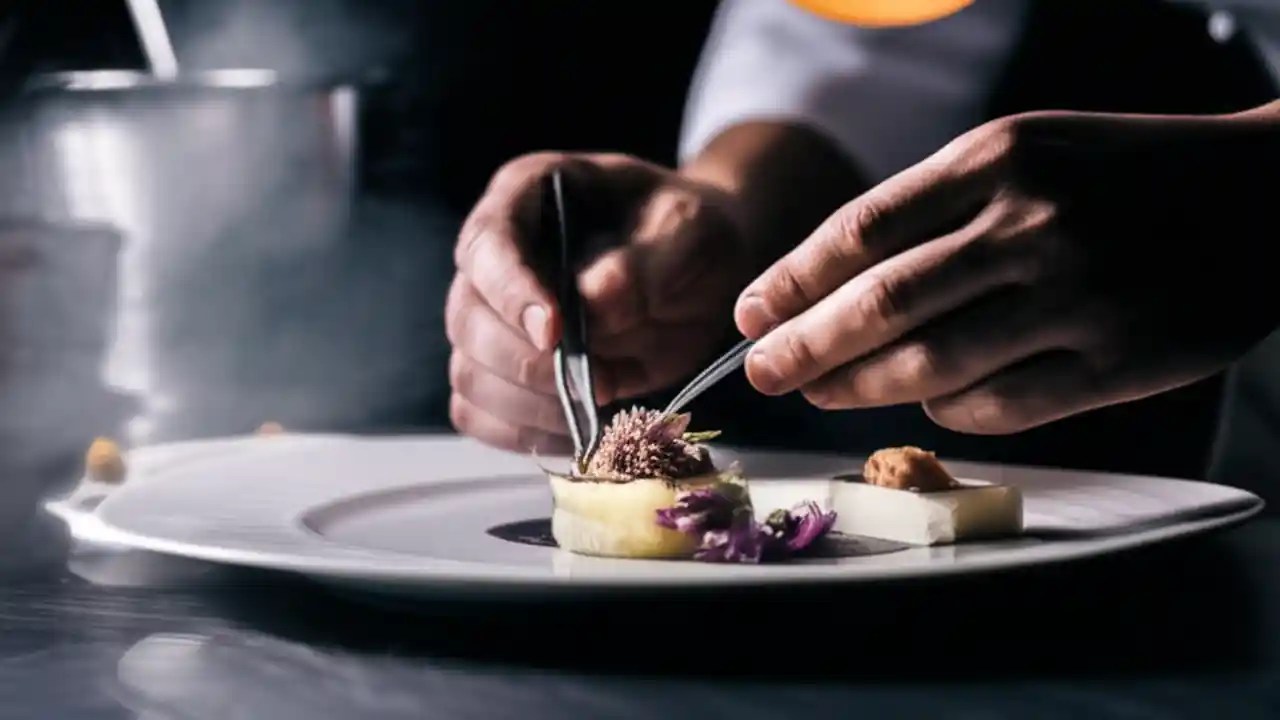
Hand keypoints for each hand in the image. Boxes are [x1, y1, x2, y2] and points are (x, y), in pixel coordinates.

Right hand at [448, 152, 749, 451]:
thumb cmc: (692, 234)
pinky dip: (521, 432)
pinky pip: (479, 413)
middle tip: (597, 381)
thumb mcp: (689, 232)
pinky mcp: (502, 370)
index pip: (488, 244)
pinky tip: (576, 429)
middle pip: (468, 318)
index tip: (553, 334)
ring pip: (469, 373)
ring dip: (527, 405)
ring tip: (596, 404)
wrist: (704, 272)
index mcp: (527, 194)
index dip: (511, 293)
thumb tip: (590, 307)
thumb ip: (643, 265)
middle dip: (527, 363)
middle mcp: (495, 255)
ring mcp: (491, 317)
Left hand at [735, 106, 1279, 433]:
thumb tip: (824, 286)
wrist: (1259, 196)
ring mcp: (1077, 299)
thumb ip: (931, 208)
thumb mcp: (1024, 151)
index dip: (792, 282)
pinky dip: (945, 408)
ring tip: (818, 392)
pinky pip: (997, 406)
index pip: (862, 231)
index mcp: (999, 158)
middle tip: (758, 372)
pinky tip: (925, 398)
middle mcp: (1033, 225)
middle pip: (880, 305)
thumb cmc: (1116, 173)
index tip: (750, 314)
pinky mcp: (1117, 364)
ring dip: (857, 387)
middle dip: (802, 347)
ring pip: (930, 365)